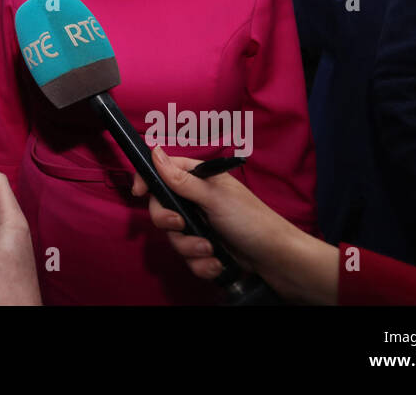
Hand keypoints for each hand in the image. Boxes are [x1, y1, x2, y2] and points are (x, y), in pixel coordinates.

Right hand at [132, 146, 336, 303]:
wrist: (276, 260)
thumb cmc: (251, 220)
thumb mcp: (214, 197)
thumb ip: (181, 179)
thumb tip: (155, 151)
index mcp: (199, 180)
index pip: (162, 172)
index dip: (147, 180)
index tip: (139, 193)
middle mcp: (196, 201)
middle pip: (161, 208)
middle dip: (170, 222)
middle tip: (182, 224)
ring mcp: (200, 226)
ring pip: (174, 237)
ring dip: (190, 247)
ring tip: (211, 250)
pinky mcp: (205, 250)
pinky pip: (187, 258)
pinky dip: (201, 263)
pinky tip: (217, 262)